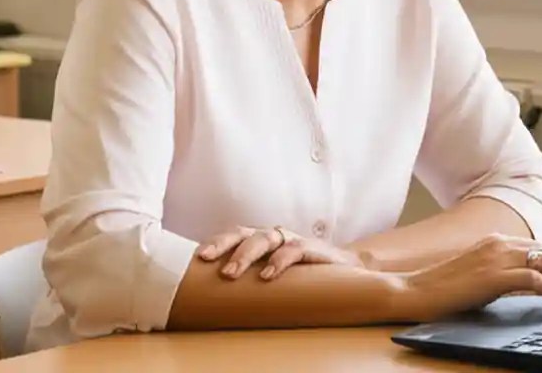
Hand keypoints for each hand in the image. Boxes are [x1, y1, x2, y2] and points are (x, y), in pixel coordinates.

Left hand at [197, 225, 362, 280]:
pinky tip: (268, 275)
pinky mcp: (312, 248)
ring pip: (263, 239)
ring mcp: (291, 240)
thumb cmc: (303, 277)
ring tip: (230, 274)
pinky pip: (293, 249)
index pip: (232, 237)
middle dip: (222, 245)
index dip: (214, 243)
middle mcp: (272, 237)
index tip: (195, 258)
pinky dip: (279, 261)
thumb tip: (218, 307)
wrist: (346, 270)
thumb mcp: (275, 279)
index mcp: (259, 243)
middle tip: (206, 260)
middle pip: (241, 233)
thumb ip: (253, 285)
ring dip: (244, 254)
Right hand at [394, 234, 541, 320]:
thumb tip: (517, 284)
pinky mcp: (496, 277)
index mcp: (491, 240)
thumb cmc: (440, 287)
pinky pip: (536, 280)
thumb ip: (495, 272)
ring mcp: (497, 258)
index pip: (532, 246)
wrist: (416, 291)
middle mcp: (497, 243)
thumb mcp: (474, 272)